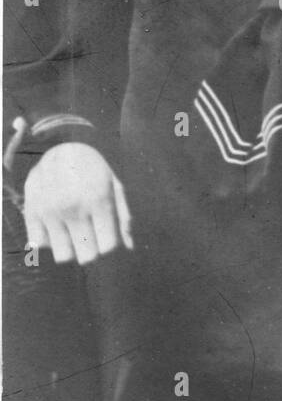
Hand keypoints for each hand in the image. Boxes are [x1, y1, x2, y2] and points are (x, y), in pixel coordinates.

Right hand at [24, 142, 132, 265]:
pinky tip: (54, 225)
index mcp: (98, 199)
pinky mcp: (32, 210)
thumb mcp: (114, 185)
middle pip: (87, 256)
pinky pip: (40, 245)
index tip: (105, 235)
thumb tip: (130, 248)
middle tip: (89, 236)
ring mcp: (50, 211)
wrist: (60, 144)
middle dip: (91, 251)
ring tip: (72, 232)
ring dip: (70, 248)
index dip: (108, 244)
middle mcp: (73, 207)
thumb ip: (123, 216)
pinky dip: (48, 240)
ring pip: (63, 256)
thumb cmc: (94, 169)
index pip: (108, 246)